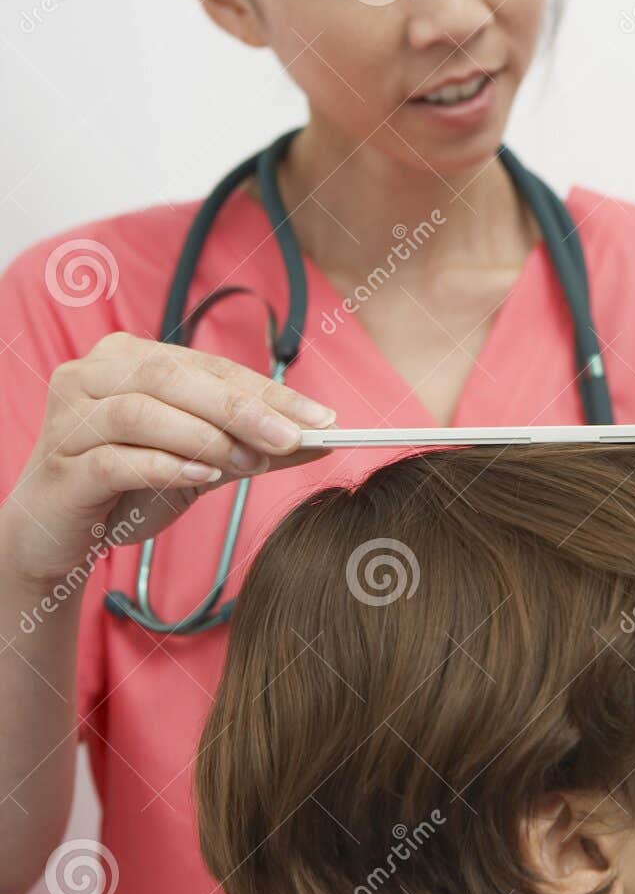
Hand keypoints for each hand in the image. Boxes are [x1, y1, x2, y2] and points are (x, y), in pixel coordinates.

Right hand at [3, 331, 335, 590]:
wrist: (54, 535)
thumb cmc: (127, 487)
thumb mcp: (199, 461)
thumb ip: (252, 445)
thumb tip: (320, 440)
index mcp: (128, 358)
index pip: (209, 366)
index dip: (268, 390)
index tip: (322, 418)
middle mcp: (90, 375)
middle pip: (173, 378)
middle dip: (242, 408)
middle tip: (292, 438)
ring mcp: (68, 419)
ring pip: (141, 412)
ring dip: (205, 438)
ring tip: (249, 463)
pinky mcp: (60, 468)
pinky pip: (115, 460)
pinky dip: (164, 466)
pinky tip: (202, 478)